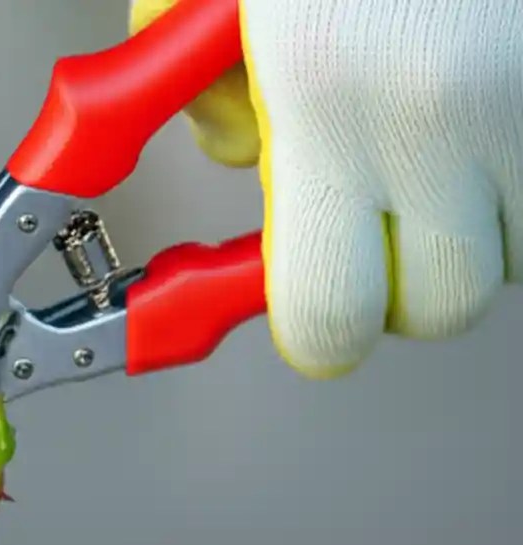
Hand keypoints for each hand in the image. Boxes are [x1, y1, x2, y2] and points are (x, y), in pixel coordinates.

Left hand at [130, 0, 520, 377]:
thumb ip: (188, 82)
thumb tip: (215, 158)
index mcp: (328, 89)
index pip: (326, 313)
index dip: (311, 327)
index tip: (297, 313)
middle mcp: (447, 108)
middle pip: (434, 306)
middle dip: (389, 278)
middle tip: (360, 216)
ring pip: (512, 253)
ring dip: (466, 222)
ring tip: (424, 135)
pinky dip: (517, 174)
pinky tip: (478, 110)